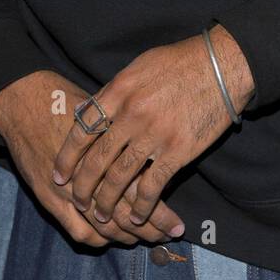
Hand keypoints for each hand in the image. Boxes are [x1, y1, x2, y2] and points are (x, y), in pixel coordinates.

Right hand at [0, 70, 185, 247]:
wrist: (24, 102)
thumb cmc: (67, 99)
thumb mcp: (105, 111)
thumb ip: (128, 135)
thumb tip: (158, 148)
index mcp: (110, 154)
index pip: (142, 192)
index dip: (161, 212)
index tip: (179, 223)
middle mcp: (91, 177)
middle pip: (128, 214)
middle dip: (151, 229)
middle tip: (170, 235)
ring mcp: (70, 193)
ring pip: (106, 227)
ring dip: (128, 236)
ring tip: (146, 239)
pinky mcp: (51, 201)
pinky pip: (80, 231)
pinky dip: (99, 239)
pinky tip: (112, 239)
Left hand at [53, 26, 254, 228]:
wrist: (220, 66)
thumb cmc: (179, 62)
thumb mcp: (139, 67)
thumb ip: (114, 91)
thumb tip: (91, 111)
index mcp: (119, 92)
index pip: (82, 130)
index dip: (67, 156)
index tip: (59, 174)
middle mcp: (132, 115)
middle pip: (97, 158)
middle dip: (83, 186)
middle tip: (77, 201)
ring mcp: (154, 135)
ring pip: (120, 177)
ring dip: (108, 201)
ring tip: (101, 215)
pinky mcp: (177, 152)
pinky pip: (152, 186)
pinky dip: (142, 206)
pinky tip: (136, 216)